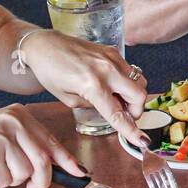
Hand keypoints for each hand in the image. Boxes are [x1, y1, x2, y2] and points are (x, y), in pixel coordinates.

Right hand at [0, 104, 87, 187]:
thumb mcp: (6, 138)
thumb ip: (31, 147)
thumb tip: (64, 165)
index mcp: (20, 114)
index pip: (51, 141)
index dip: (67, 160)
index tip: (79, 172)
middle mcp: (13, 120)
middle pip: (42, 161)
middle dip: (40, 181)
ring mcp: (1, 134)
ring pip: (25, 173)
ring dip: (12, 180)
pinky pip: (6, 180)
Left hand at [21, 31, 149, 146]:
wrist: (45, 46)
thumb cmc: (50, 72)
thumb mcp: (68, 100)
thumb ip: (93, 106)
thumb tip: (110, 107)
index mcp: (92, 86)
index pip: (118, 114)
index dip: (131, 130)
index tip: (142, 141)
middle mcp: (107, 70)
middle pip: (139, 95)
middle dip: (135, 110)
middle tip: (124, 113)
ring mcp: (112, 58)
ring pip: (139, 81)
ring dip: (133, 95)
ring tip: (117, 98)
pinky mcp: (112, 51)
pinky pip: (130, 70)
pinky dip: (126, 81)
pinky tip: (112, 84)